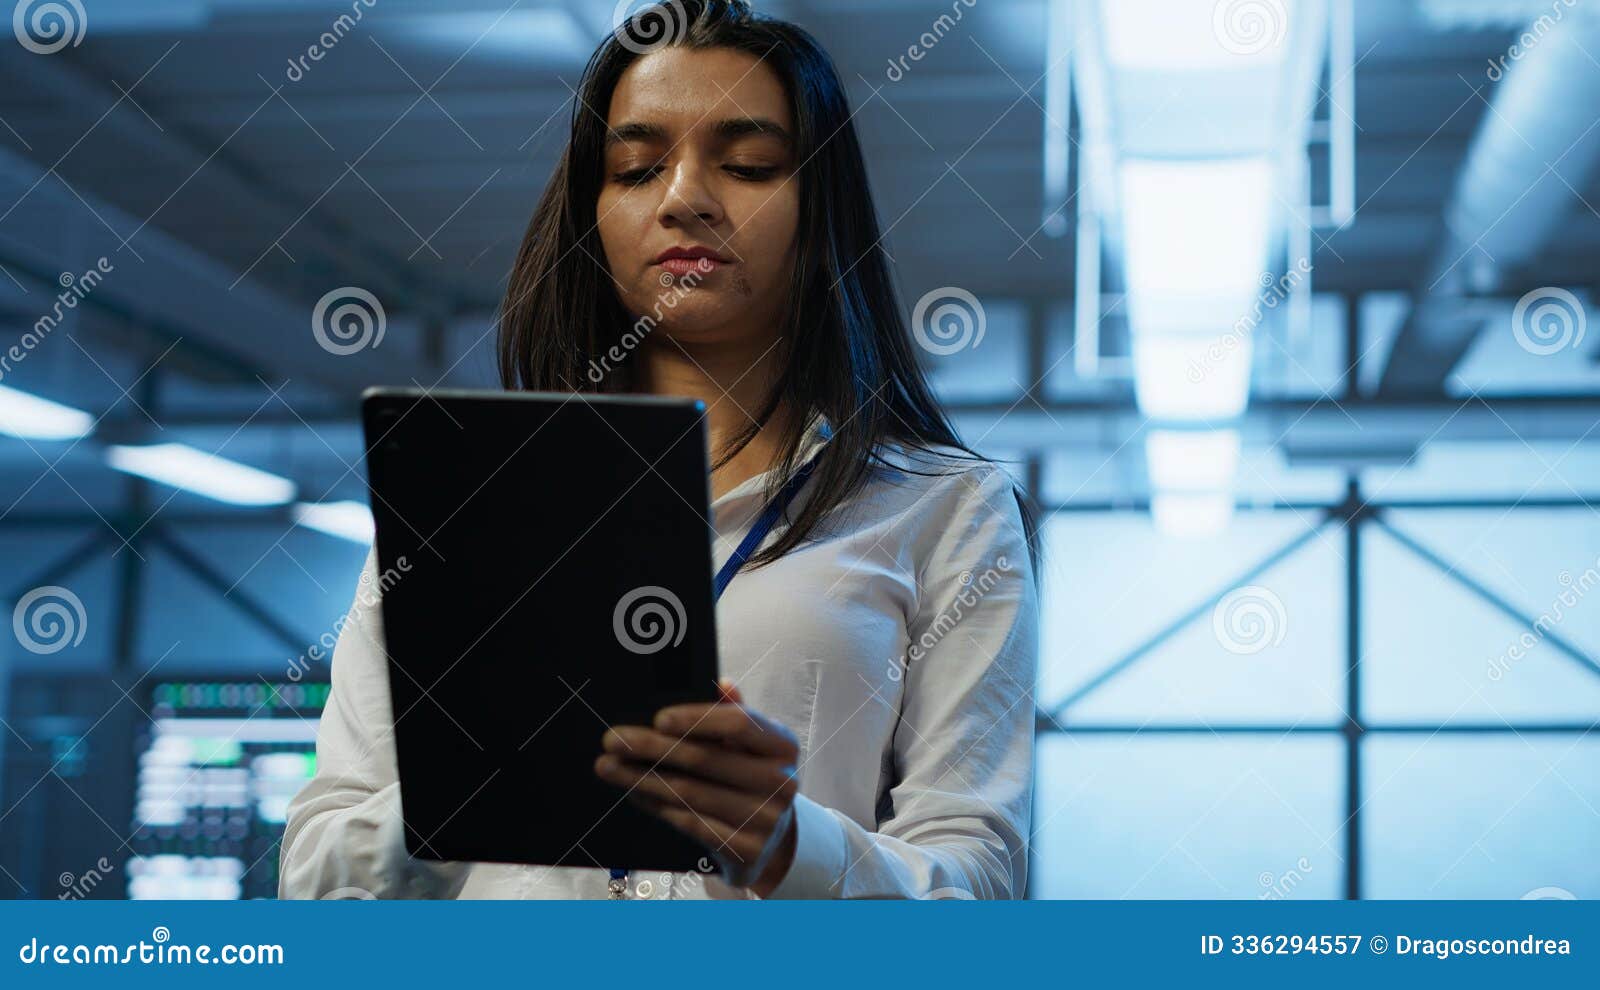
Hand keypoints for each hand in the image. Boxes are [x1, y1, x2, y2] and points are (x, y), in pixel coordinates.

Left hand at [593, 681, 798, 895]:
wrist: (773, 839)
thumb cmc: (752, 778)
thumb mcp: (752, 745)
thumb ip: (734, 713)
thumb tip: (722, 684)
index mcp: (782, 744)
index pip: (739, 723)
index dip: (696, 718)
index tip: (658, 718)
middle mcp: (780, 781)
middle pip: (706, 758)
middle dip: (652, 747)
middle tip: (613, 740)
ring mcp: (765, 819)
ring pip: (690, 793)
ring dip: (642, 778)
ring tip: (610, 767)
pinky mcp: (745, 849)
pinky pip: (690, 822)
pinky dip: (656, 805)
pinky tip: (634, 793)